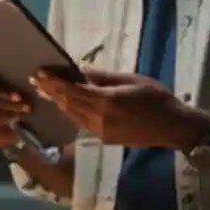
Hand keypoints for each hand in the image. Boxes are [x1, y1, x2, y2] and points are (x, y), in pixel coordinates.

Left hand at [31, 68, 206, 149]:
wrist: (172, 127)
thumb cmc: (156, 98)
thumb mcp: (131, 80)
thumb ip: (103, 77)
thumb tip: (81, 71)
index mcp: (106, 101)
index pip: (72, 90)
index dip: (54, 82)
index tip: (40, 74)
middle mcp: (98, 119)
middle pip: (68, 104)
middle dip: (51, 91)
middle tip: (37, 80)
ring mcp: (100, 131)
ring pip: (72, 115)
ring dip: (59, 102)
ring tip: (46, 90)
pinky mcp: (103, 139)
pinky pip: (81, 122)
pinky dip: (71, 111)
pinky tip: (67, 104)